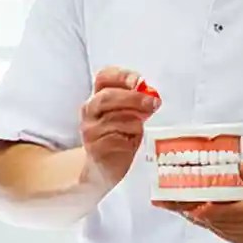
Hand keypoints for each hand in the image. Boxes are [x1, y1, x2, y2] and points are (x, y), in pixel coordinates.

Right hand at [79, 67, 161, 188]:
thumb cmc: (118, 136)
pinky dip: (128, 139)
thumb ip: (136, 103)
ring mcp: (90, 130)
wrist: (102, 167)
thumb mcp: (127, 115)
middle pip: (108, 97)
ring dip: (134, 123)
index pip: (104, 77)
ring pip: (115, 119)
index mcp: (97, 97)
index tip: (140, 81)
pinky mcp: (95, 148)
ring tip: (141, 128)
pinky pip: (116, 139)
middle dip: (133, 98)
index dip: (122, 76)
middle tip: (153, 103)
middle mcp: (89, 111)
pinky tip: (131, 142)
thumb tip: (152, 96)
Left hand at [154, 162, 242, 242]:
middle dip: (192, 210)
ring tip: (176, 204)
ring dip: (198, 218)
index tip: (189, 203)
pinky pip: (228, 236)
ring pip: (220, 231)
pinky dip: (212, 225)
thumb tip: (238, 166)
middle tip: (168, 199)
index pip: (230, 212)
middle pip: (218, 222)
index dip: (207, 209)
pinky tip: (199, 213)